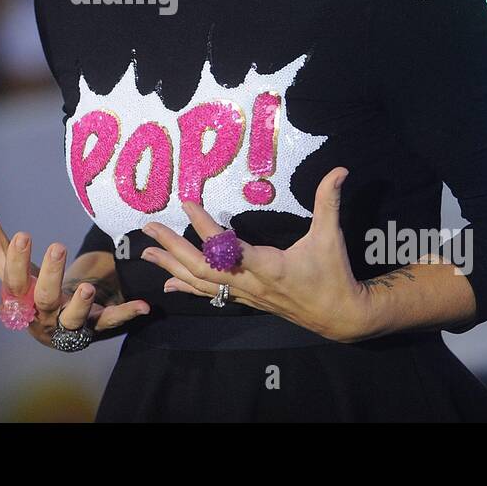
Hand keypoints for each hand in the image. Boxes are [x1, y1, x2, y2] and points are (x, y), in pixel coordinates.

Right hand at [0, 199, 149, 346]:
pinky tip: (142, 306)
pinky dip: (127, 315)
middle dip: (51, 276)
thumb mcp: (12, 263)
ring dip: (81, 304)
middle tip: (58, 246)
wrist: (57, 324)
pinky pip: (112, 323)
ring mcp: (72, 323)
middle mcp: (44, 316)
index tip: (24, 235)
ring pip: (75, 319)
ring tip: (88, 287)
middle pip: (45, 299)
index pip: (14, 282)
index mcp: (21, 299)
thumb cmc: (32, 289)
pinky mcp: (97, 326)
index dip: (17, 260)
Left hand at [139, 166, 376, 341]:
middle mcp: (251, 283)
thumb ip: (329, 201)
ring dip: (172, 267)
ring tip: (146, 254)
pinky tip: (168, 284)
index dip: (205, 227)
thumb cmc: (333, 274)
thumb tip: (340, 170)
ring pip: (202, 283)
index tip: (186, 203)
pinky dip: (188, 287)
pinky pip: (210, 294)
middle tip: (149, 229)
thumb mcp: (332, 236)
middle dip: (173, 248)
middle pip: (203, 268)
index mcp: (269, 266)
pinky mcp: (246, 300)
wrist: (339, 316)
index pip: (229, 247)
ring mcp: (246, 295)